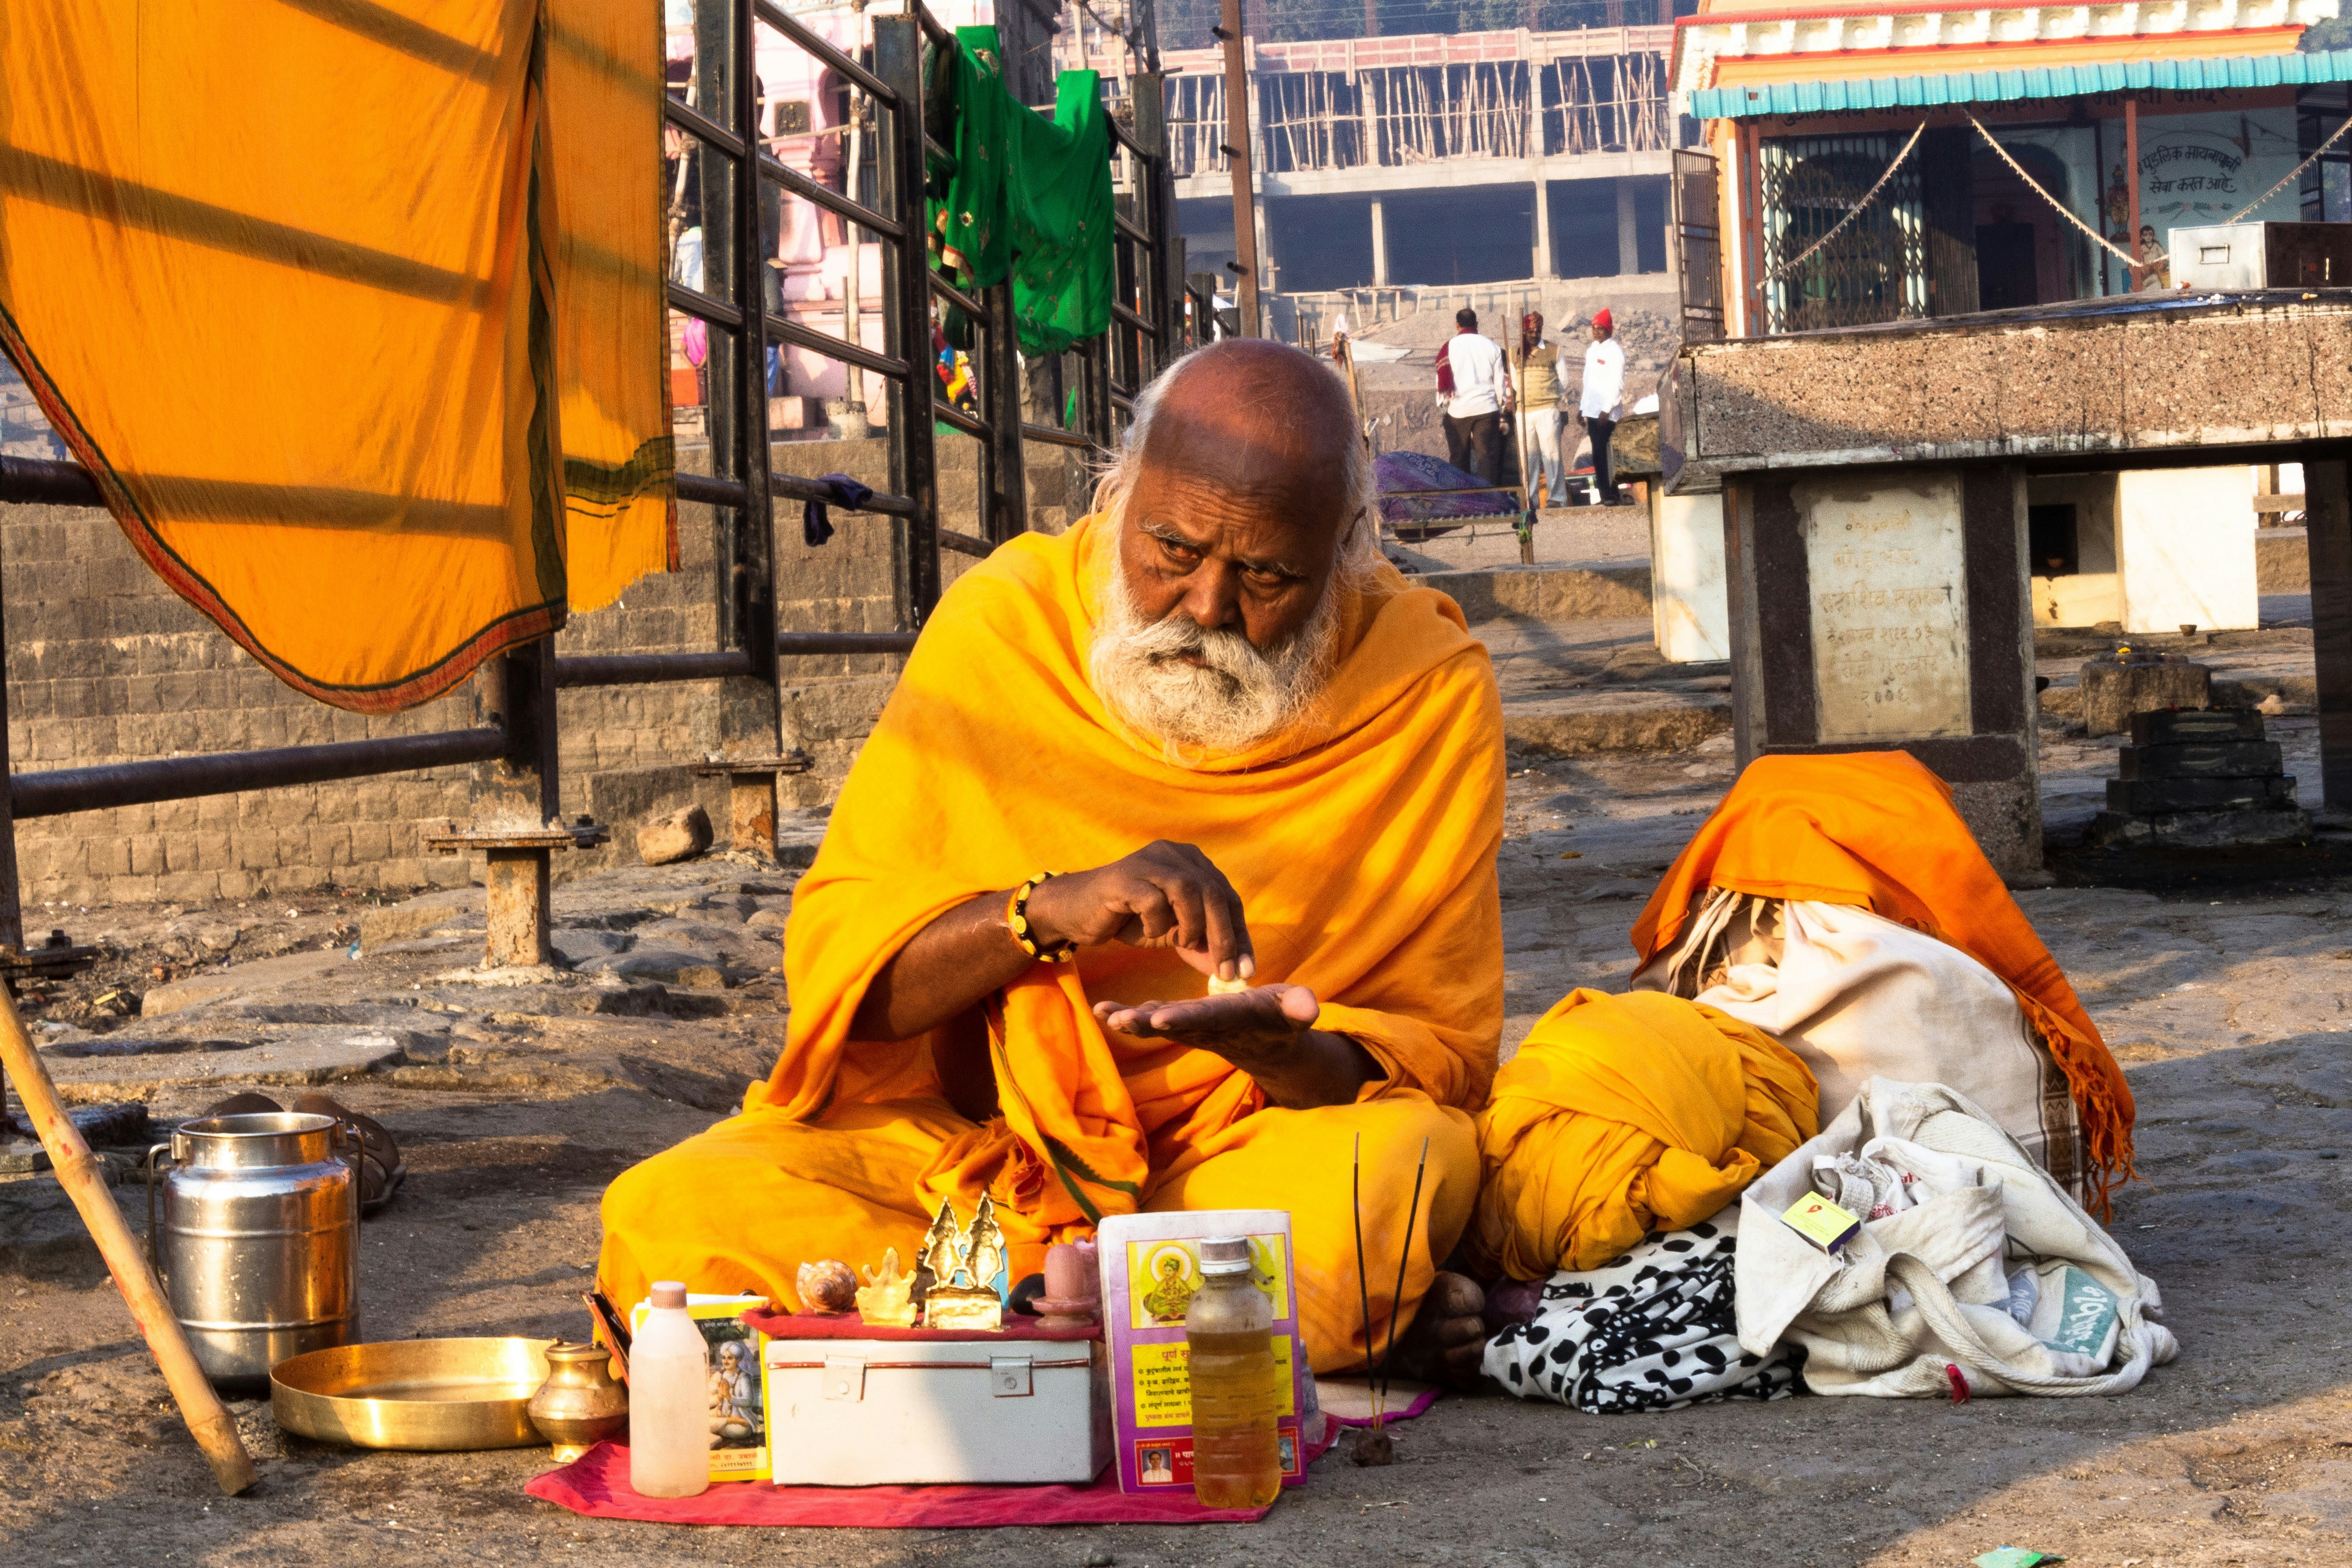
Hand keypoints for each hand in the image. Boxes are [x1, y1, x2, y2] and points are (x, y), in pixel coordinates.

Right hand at [1023, 841, 1253, 983]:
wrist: (1078, 911)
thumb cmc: (1130, 918)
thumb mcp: (1173, 933)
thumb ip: (1202, 945)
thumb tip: (1236, 973)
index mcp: (1191, 861)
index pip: (1227, 897)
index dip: (1240, 934)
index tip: (1246, 969)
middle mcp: (1173, 854)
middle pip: (1213, 891)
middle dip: (1225, 937)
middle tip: (1227, 972)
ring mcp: (1148, 861)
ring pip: (1188, 890)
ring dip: (1192, 925)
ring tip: (1182, 942)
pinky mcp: (1123, 877)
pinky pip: (1153, 900)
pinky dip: (1158, 922)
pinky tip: (1150, 931)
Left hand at [1093, 984, 1318, 1058]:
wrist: (1269, 1043)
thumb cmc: (1282, 1017)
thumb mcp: (1294, 1010)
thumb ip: (1299, 1007)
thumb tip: (1309, 1007)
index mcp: (1234, 1017)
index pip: (1208, 1017)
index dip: (1185, 1018)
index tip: (1160, 1018)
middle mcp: (1207, 1026)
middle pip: (1174, 1024)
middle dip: (1147, 1022)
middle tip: (1119, 1020)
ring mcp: (1191, 1027)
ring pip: (1157, 1024)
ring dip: (1130, 1020)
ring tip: (1102, 1013)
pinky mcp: (1181, 1022)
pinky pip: (1152, 1019)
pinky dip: (1128, 1016)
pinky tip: (1102, 1010)